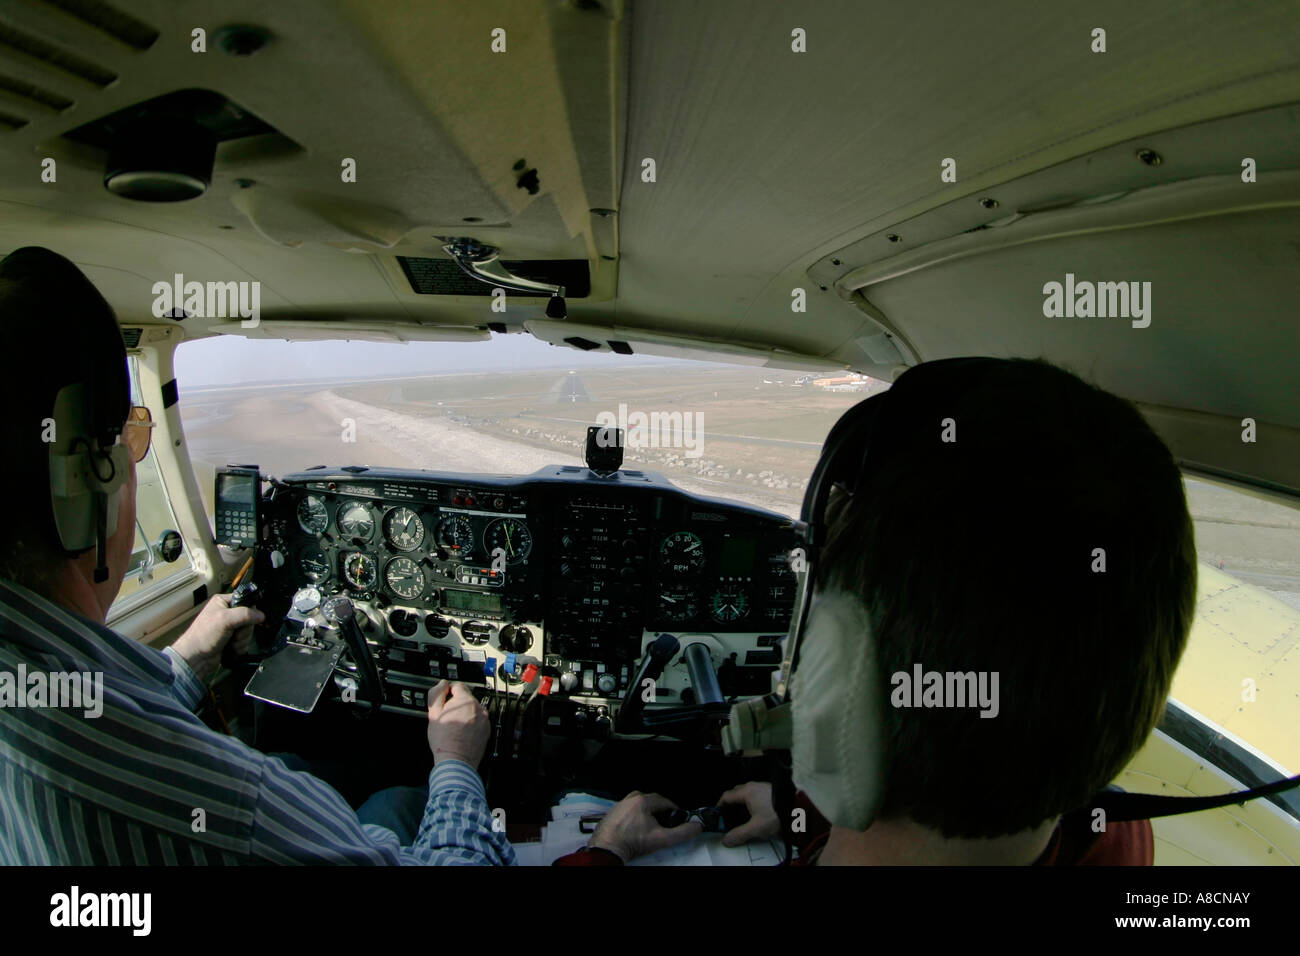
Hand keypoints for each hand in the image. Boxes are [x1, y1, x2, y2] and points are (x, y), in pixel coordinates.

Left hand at [171, 594, 264, 681]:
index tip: (247, 619)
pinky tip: (231, 648)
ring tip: (230, 642)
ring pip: (248, 632)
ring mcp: (229, 628)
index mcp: (222, 602)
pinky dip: (240, 647)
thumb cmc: (202, 636)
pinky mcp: (231, 640)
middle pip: (250, 618)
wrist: (196, 659)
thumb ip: (245, 614)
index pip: (245, 601)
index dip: (249, 611)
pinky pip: (245, 642)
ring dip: (242, 640)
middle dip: (244, 630)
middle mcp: (226, 614)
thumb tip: (261, 615)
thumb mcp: (225, 619)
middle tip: (234, 633)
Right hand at [427, 681, 489, 766]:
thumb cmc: (444, 740)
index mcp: (466, 701)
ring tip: (454, 728)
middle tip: (446, 718)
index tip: (443, 703)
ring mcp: (485, 719)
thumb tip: (442, 683)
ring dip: (464, 714)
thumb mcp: (433, 714)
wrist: (456, 761)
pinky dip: (471, 724)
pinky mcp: (487, 730)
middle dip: (456, 704)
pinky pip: (478, 721)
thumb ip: (437, 694)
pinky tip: (462, 733)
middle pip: (466, 698)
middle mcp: (479, 708)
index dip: (447, 693)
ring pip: (472, 710)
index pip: (457, 685)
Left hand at [588, 792, 702, 862]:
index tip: (678, 819)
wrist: (607, 848)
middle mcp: (630, 798)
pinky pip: (628, 809)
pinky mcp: (612, 812)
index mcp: (643, 800)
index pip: (665, 801)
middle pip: (652, 800)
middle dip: (660, 810)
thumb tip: (698, 826)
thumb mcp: (662, 839)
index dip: (674, 810)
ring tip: (651, 825)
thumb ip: (682, 833)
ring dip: (647, 812)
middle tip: (665, 823)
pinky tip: (636, 827)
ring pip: (639, 804)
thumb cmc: (635, 842)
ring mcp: (619, 804)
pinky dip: (635, 815)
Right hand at [718, 781, 778, 845]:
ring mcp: (763, 786)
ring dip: (742, 802)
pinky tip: (757, 811)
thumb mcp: (756, 828)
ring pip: (747, 792)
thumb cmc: (775, 815)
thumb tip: (725, 840)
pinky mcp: (772, 790)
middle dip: (731, 803)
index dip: (719, 805)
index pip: (726, 796)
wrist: (799, 809)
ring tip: (743, 815)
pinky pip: (756, 793)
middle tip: (729, 816)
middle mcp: (753, 785)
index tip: (717, 815)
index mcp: (746, 792)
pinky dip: (752, 801)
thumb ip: (739, 834)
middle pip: (736, 792)